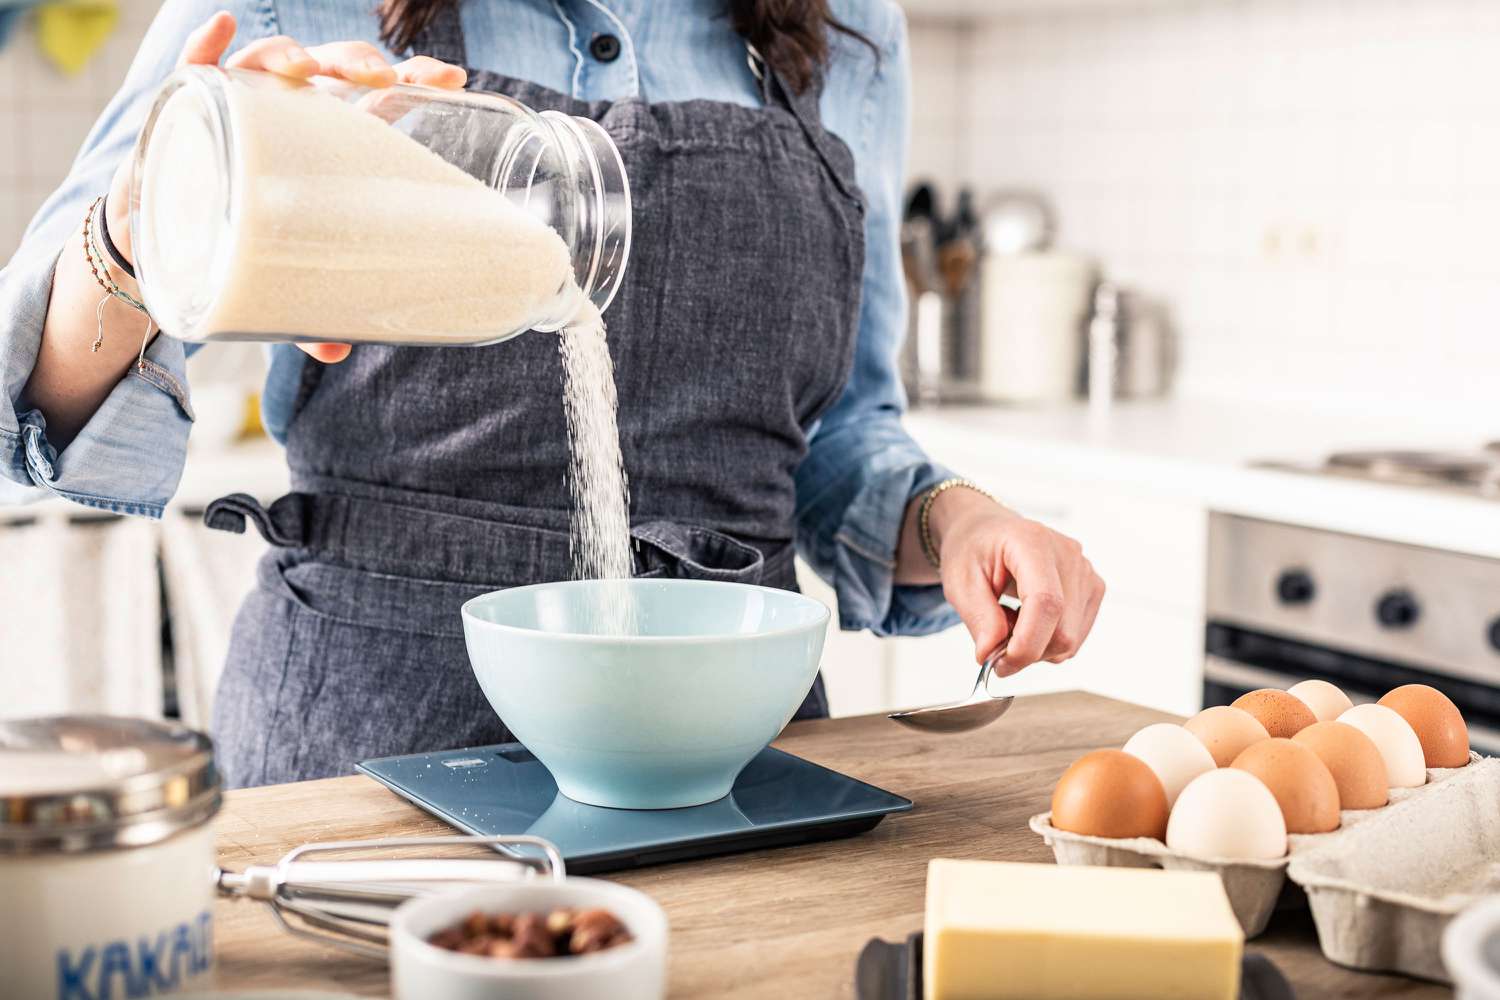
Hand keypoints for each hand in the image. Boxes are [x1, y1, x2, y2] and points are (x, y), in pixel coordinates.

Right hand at [104, 11, 467, 363]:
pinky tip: (221, 26)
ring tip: (308, 70)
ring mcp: (237, 107)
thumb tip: (338, 350)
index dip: (413, 79)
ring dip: (290, 54)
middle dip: (355, 62)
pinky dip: (206, 44)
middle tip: (379, 80)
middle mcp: (287, 116)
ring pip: (269, 64)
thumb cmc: (242, 248)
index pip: (376, 99)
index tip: (450, 75)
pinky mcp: (185, 111)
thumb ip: (310, 315)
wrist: (164, 246)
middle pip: (330, 70)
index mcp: (326, 143)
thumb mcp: (282, 283)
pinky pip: (194, 68)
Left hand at [930, 487, 1105, 676]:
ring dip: (1035, 647)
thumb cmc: (974, 549)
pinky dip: (1047, 642)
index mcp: (1032, 542)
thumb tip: (991, 653)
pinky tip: (1027, 620)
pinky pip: (1075, 637)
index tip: (1000, 663)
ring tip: (1009, 620)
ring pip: (1070, 640)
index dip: (1027, 642)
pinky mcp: (1092, 589)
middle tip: (993, 644)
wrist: (988, 531)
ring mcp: (1086, 572)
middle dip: (1025, 651)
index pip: (1046, 602)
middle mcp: (1068, 555)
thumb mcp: (960, 581)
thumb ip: (978, 618)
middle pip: (1062, 630)